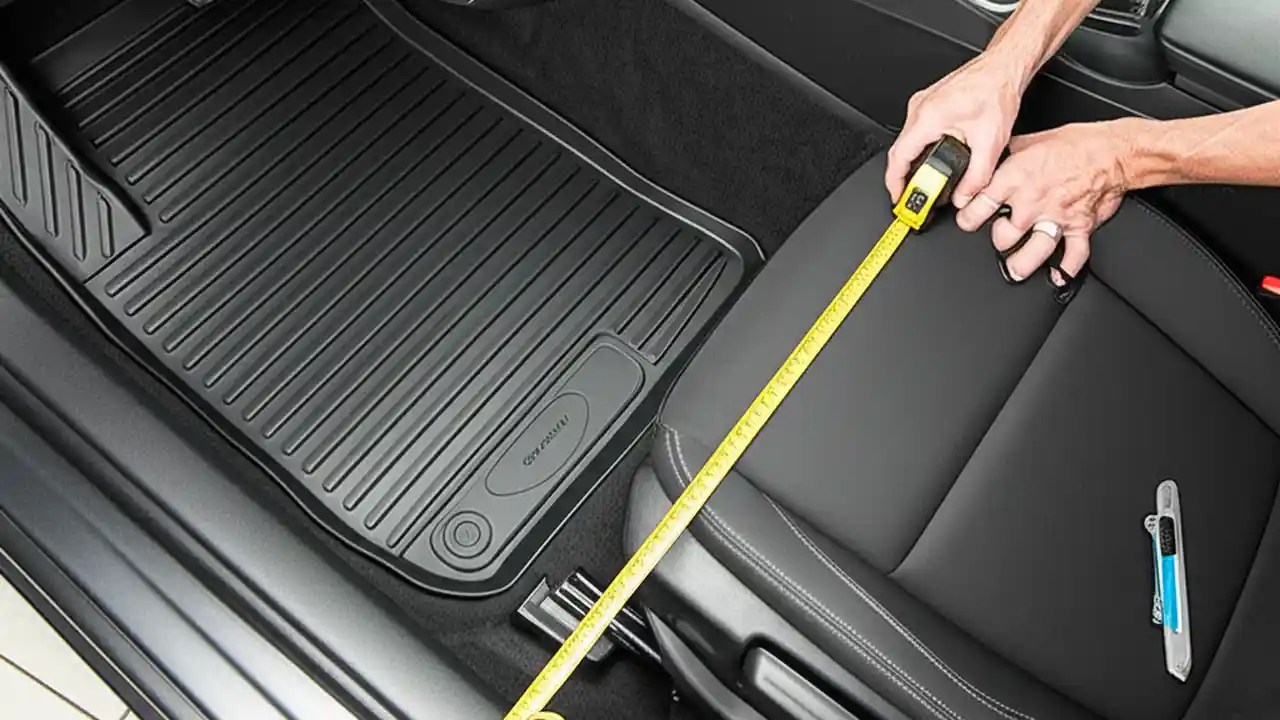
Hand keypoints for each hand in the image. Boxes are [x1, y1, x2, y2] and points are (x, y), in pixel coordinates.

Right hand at [885, 49, 1027, 207]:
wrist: (1003, 68)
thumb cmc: (996, 91)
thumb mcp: (991, 141)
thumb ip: (977, 176)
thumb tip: (964, 197)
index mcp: (929, 118)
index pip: (899, 158)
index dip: (895, 184)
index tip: (900, 200)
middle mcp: (919, 109)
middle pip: (899, 153)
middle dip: (904, 178)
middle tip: (916, 197)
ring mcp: (921, 105)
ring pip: (907, 143)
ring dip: (913, 164)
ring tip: (925, 183)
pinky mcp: (928, 105)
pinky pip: (915, 133)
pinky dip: (919, 151)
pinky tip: (932, 161)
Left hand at [955, 120, 1137, 283]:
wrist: (1115, 151)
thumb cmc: (1078, 144)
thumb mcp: (1032, 140)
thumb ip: (1008, 155)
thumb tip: (991, 157)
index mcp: (1016, 179)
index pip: (980, 205)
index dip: (968, 216)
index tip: (966, 220)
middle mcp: (1032, 202)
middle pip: (1002, 235)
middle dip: (998, 238)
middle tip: (999, 236)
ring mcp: (1055, 218)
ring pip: (1031, 252)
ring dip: (1021, 264)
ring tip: (1014, 269)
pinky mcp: (1079, 227)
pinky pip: (1073, 256)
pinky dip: (1066, 269)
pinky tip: (1057, 277)